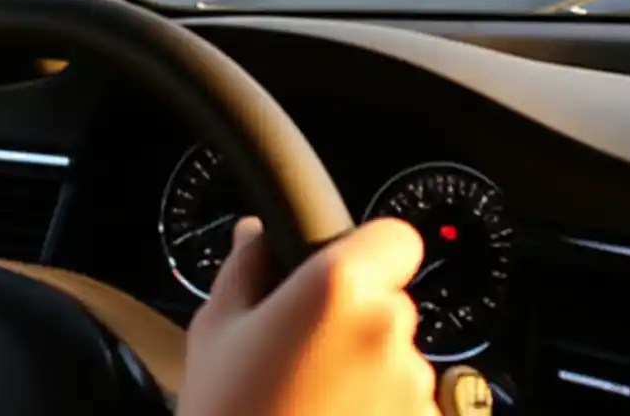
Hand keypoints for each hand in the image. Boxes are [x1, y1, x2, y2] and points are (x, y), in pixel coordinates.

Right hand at [179, 217, 438, 415]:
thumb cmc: (227, 415)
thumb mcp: (215, 331)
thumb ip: (246, 268)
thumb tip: (258, 232)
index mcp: (337, 288)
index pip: (396, 237)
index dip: (369, 252)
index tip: (338, 274)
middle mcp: (387, 331)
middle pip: (391, 302)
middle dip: (356, 319)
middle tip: (301, 353)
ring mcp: (413, 388)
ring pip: (400, 357)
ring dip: (368, 371)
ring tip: (311, 401)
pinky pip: (408, 406)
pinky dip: (379, 412)